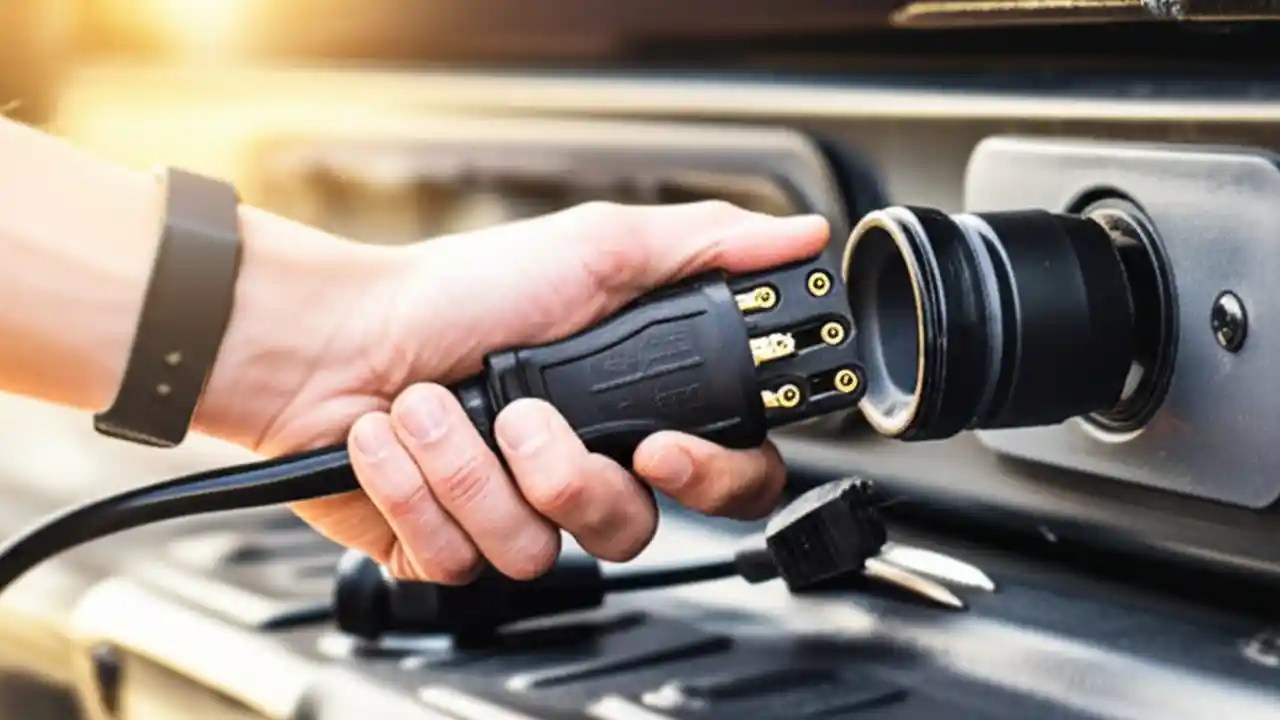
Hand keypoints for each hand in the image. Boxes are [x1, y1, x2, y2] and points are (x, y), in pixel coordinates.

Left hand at [196, 201, 828, 581]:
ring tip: (435, 403)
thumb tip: (796, 235)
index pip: (720, 478)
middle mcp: (577, 468)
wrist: (332, 338)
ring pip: (539, 549)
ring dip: (470, 464)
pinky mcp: (447, 550)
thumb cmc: (456, 290)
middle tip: (528, 420)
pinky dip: (418, 486)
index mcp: (627, 408)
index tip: (661, 449)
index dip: (710, 480)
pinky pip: (460, 560)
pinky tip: (395, 441)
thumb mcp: (594, 248)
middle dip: (571, 477)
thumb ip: (704, 246)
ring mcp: (512, 515)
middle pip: (632, 530)